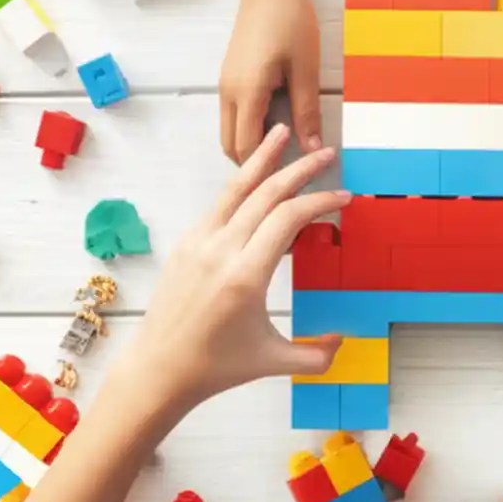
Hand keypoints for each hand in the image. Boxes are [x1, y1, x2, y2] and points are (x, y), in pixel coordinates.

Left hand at [124, 124, 348, 404]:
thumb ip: (317, 355)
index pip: (288, 219)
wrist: (158, 368)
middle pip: (266, 193)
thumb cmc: (216, 366)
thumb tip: (344, 340)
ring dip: (262, 158)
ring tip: (281, 132)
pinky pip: (219, 206)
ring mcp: (198, 243)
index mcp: (245, 276)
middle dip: (300, 170)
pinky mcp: (186, 244)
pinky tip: (255, 177)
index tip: (342, 197)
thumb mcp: (274, 361)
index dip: (319, 201)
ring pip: (236, 189)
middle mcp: (220, 250)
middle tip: (325, 153)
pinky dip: (241, 185)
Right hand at [221, 0, 322, 163]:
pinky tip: (275, 128)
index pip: (247, 148)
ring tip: (283, 153)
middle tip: (287, 171)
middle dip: (254, 164)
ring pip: (229, 131)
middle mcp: (228, 92)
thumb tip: (313, 147)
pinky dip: (248, 129)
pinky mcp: (230, 77)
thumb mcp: (306, 68)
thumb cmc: (289, 19)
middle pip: (231, 146)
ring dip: (250, 146)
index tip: (291, 179)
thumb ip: (307, 111)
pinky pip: (233, 115)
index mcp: (246, 92)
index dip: (266, 168)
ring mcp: (225, 84)